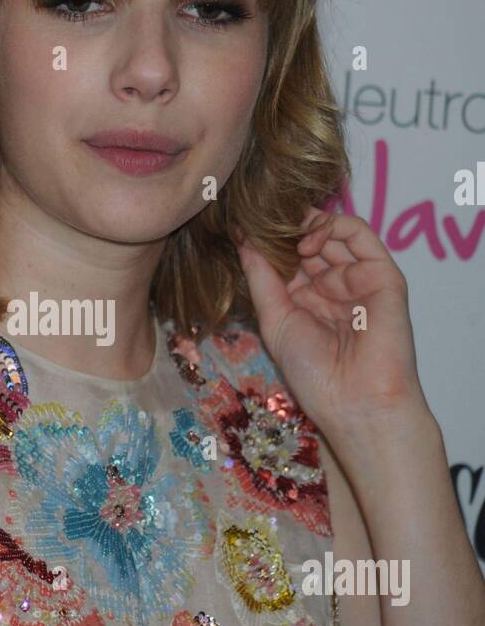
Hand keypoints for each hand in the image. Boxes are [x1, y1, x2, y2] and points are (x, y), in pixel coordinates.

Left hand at [235, 208, 430, 436]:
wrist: (357, 402)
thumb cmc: (314, 374)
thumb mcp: (275, 321)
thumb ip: (261, 278)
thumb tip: (242, 238)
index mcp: (308, 300)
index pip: (288, 258)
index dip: (269, 242)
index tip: (243, 228)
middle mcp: (334, 287)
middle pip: (310, 241)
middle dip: (286, 230)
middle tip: (264, 223)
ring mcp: (359, 279)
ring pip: (334, 233)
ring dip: (307, 225)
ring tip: (287, 235)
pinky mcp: (383, 274)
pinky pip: (359, 235)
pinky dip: (333, 225)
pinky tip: (309, 239)